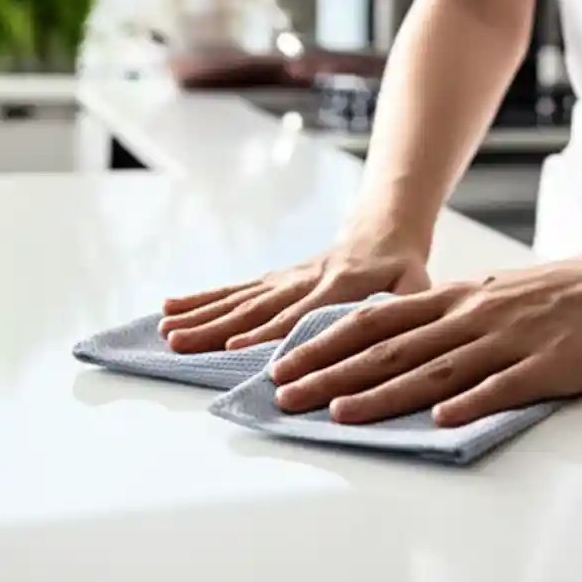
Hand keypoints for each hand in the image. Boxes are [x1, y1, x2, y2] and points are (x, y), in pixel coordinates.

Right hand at [159, 225, 430, 352]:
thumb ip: (402, 309)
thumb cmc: (404, 270)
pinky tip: (169, 307)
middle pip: (257, 307)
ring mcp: (286, 278)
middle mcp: (306, 279)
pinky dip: (202, 298)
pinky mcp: (275, 279)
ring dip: (201, 315)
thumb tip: (386, 337)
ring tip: (165, 332)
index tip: (234, 349)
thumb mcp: (415, 287)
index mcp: (342, 284)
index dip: (268, 332)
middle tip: (179, 344)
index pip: (303, 313)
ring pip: (239, 298)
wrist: (384, 231)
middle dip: (216, 327)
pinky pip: (235, 290)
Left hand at [270, 242, 581, 425]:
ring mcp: (507, 340)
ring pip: (434, 371)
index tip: (284, 364)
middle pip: (389, 349)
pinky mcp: (546, 365)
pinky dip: (469, 403)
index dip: (325, 344)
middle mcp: (472, 316)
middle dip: (331, 373)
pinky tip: (440, 421)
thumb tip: (407, 342)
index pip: (376, 322)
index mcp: (459, 299)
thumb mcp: (497, 293)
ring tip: (340, 413)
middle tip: (286, 397)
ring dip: (383, 394)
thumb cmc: (566, 290)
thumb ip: (453, 316)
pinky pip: (502, 386)